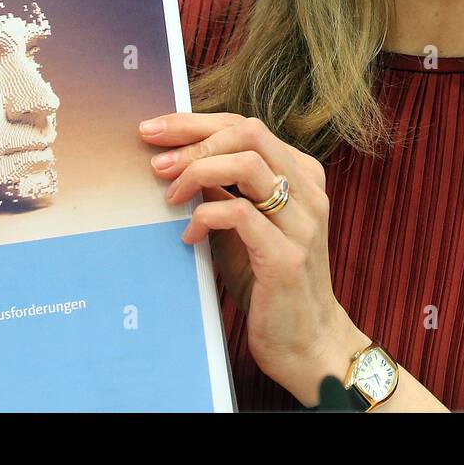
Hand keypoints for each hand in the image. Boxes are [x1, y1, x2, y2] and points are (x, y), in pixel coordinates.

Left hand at [138, 112, 364, 403]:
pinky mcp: (286, 257)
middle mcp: (308, 191)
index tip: (154, 130)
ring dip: (197, 172)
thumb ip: (223, 191)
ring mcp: (301, 222)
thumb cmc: (269, 281)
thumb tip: (175, 160)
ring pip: (246, 164)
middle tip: (156, 162)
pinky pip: (238, 214)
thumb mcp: (244, 226)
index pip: (246, 126)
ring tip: (169, 195)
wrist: (308, 342)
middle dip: (193, 138)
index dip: (196, 122)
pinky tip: (188, 237)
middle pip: (248, 132)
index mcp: (301, 174)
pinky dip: (204, 218)